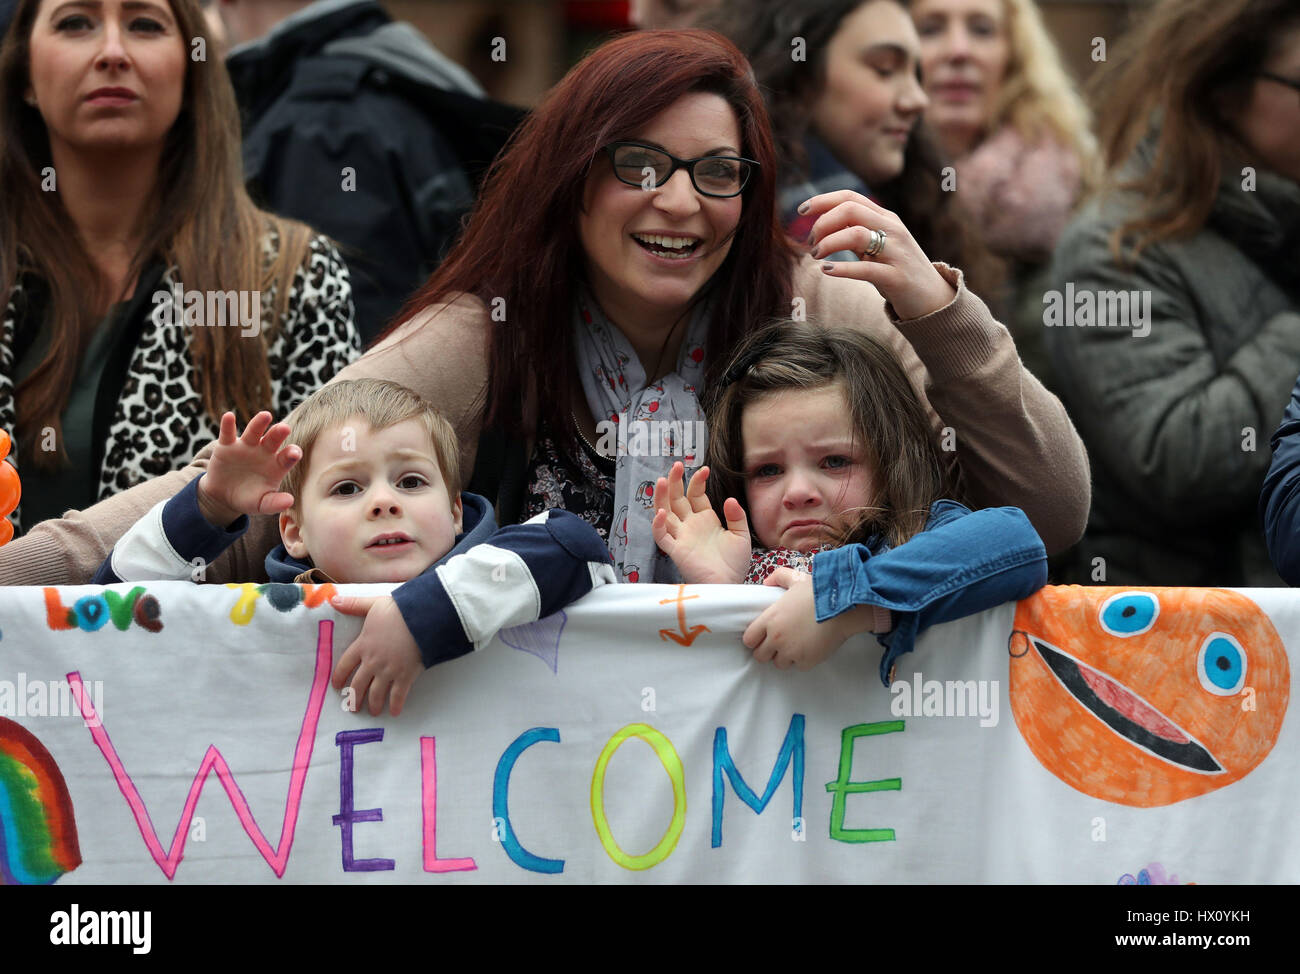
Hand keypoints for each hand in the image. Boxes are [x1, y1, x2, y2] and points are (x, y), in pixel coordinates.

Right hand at [197, 411, 299, 526]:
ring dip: (259, 423)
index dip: (292, 454)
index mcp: (277, 465)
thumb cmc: (249, 498)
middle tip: (285, 428)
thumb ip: (275, 503)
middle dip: (279, 433)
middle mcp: (264, 452)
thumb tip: (290, 501)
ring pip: (254, 432)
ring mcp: (246, 446)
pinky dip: (228, 425)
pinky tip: (229, 416)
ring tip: (265, 416)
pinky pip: (228, 433)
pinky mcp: (227, 445)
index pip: (287, 457)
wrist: (224, 496)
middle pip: (273, 439)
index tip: (295, 453)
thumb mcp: (262, 504)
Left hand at [330, 595, 423, 715]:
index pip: (345, 665)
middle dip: (354, 698)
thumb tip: (333, 599)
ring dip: (373, 705)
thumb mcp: (373, 604)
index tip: (337, 687)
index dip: (339, 677)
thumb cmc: (398, 610)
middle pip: (358, 684)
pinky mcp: (405, 676)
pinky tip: (394, 712)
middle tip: (353, 708)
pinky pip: (398, 696)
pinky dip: (395, 705)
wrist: (422, 618)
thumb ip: (353, 605)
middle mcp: (373, 662)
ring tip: (373, 712)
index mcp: (363, 645)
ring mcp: (389, 671)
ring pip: (376, 694)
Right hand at [651, 462, 751, 583]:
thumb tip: (729, 499)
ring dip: (661, 497)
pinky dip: (658, 525)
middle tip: (675, 465)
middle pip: (676, 499)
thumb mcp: (741, 535)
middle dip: (674, 482)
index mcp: (705, 519)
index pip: (695, 495)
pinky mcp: (676, 551)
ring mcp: (681, 537)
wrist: (730, 585)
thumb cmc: (734, 564)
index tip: (704, 469)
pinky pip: (662, 537)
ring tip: (660, 480)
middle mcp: (690, 525)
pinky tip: (661, 513)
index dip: (697, 481)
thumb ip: (736, 516)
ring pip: (664, 513)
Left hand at [743, 567, 869, 669]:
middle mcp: (776, 638)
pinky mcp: (806, 661)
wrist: (842, 607)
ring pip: (778, 664)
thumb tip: (766, 583)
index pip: (749, 639)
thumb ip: (778, 577)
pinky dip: (802, 660)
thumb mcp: (796, 578)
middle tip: (778, 644)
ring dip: (784, 657)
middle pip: (759, 656)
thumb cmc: (818, 592)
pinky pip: (797, 667)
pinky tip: (808, 648)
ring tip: (795, 645)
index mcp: (770, 619)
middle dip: (767, 651)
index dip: (754, 639)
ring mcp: (791, 651)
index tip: (762, 637)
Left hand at [801, 190, 956, 319]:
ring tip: (816, 256)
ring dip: (829, 243)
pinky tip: (826, 271)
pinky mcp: (897, 278)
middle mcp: (892, 230)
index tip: (802, 210)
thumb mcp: (877, 246)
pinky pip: (866, 269)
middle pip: (850, 210)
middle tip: (811, 243)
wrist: (931, 299)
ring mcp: (896, 252)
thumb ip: (855, 233)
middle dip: (823, 223)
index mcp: (885, 218)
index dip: (823, 200)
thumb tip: (823, 226)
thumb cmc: (896, 271)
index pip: (850, 197)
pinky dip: (842, 269)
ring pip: (856, 235)